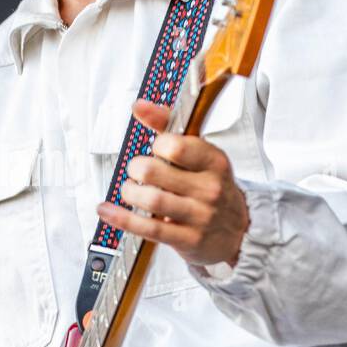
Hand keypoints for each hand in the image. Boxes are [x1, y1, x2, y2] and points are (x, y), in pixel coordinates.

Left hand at [96, 98, 249, 269]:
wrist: (238, 230)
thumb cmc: (213, 187)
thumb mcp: (200, 154)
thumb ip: (169, 127)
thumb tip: (140, 106)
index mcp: (214, 162)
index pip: (175, 145)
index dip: (157, 144)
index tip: (156, 148)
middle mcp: (209, 188)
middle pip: (154, 171)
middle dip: (135, 168)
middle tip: (136, 170)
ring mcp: (200, 216)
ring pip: (150, 199)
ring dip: (129, 192)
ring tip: (129, 189)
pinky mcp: (187, 239)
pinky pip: (148, 228)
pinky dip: (121, 218)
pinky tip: (108, 210)